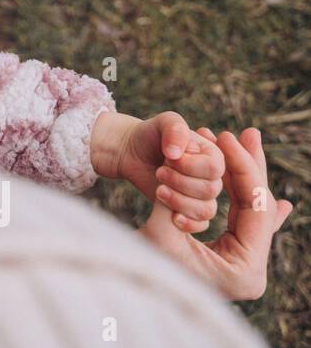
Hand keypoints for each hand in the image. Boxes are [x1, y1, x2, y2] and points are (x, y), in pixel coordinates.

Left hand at [115, 111, 224, 231]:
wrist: (132, 153)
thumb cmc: (150, 135)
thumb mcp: (162, 123)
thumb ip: (174, 129)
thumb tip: (176, 153)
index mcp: (213, 154)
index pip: (214, 168)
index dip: (189, 167)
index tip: (168, 157)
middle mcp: (213, 177)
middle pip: (210, 190)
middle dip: (180, 183)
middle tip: (159, 172)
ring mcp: (202, 195)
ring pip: (206, 210)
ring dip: (179, 201)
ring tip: (158, 189)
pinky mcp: (190, 210)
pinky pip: (201, 225)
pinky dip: (187, 223)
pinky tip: (171, 217)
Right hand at [138, 128, 294, 299]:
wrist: (130, 291)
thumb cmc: (140, 266)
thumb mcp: (160, 232)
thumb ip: (179, 200)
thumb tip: (189, 160)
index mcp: (245, 270)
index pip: (255, 207)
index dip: (243, 168)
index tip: (227, 137)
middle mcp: (251, 271)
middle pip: (260, 207)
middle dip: (250, 168)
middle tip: (249, 133)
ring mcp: (244, 266)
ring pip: (253, 211)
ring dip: (247, 177)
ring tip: (249, 143)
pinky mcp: (233, 260)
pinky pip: (246, 222)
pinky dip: (246, 199)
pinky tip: (271, 191)